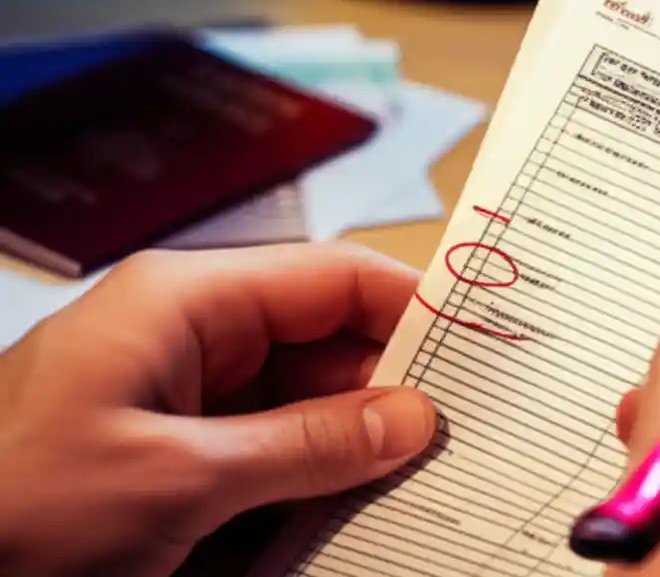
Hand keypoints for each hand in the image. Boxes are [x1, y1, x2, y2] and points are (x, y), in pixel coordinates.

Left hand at [0, 244, 436, 576]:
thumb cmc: (17, 509)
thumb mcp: (179, 479)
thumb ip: (309, 445)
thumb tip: (413, 416)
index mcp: (186, 300)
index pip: (332, 277)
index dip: (413, 302)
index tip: (486, 341)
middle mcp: (190, 336)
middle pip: (325, 342)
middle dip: (394, 386)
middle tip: (469, 432)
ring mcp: (182, 397)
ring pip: (305, 403)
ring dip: (358, 442)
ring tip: (427, 478)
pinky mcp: (174, 454)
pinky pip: (270, 451)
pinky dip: (314, 479)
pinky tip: (358, 509)